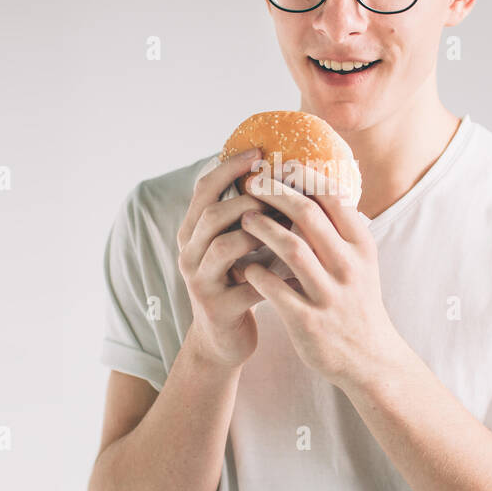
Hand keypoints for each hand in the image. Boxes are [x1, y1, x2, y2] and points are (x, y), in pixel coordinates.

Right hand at [175, 148, 271, 368]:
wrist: (224, 340)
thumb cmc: (240, 282)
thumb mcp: (237, 245)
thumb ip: (249, 215)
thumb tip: (284, 173)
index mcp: (193, 232)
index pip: (203, 189)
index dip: (230, 167)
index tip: (259, 150)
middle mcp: (189, 253)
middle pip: (213, 214)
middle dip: (250, 198)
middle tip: (283, 189)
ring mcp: (200, 282)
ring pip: (224, 247)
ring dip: (260, 232)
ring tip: (291, 224)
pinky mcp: (218, 309)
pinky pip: (249, 286)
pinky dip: (277, 274)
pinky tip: (301, 268)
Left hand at [237, 161, 408, 391]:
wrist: (369, 359)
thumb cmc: (357, 303)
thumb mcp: (361, 262)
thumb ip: (342, 229)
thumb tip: (319, 187)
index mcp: (361, 246)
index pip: (333, 197)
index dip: (303, 177)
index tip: (279, 165)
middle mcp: (348, 266)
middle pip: (308, 215)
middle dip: (276, 194)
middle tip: (252, 184)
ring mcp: (329, 294)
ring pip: (291, 248)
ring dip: (262, 228)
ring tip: (243, 218)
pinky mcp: (309, 321)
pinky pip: (275, 289)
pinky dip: (256, 272)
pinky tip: (244, 266)